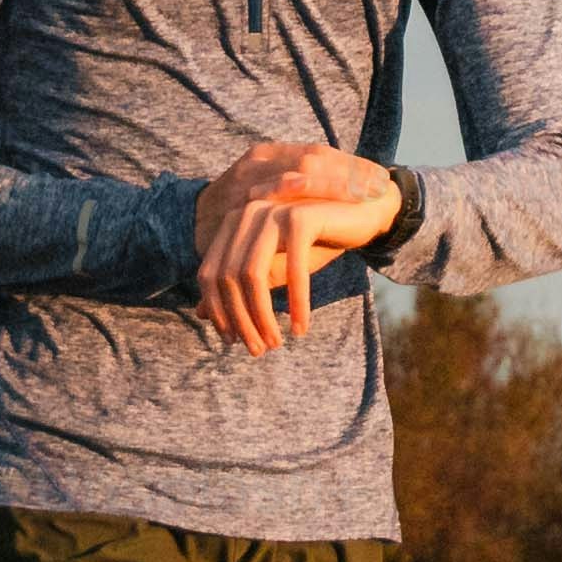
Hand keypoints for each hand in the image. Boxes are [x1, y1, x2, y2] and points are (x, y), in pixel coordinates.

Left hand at [190, 141, 401, 350]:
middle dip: (241, 320)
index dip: (217, 310)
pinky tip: (300, 329)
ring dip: (263, 316)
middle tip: (256, 350)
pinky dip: (296, 304)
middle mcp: (247, 212)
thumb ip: (240, 286)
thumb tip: (201, 313)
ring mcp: (273, 212)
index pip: (209, 273)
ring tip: (275, 343)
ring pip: (254, 276)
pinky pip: (293, 271)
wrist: (361, 215)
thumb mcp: (273, 267)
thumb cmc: (314, 243)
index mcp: (234, 222)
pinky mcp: (302, 218)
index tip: (231, 340)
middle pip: (229, 277)